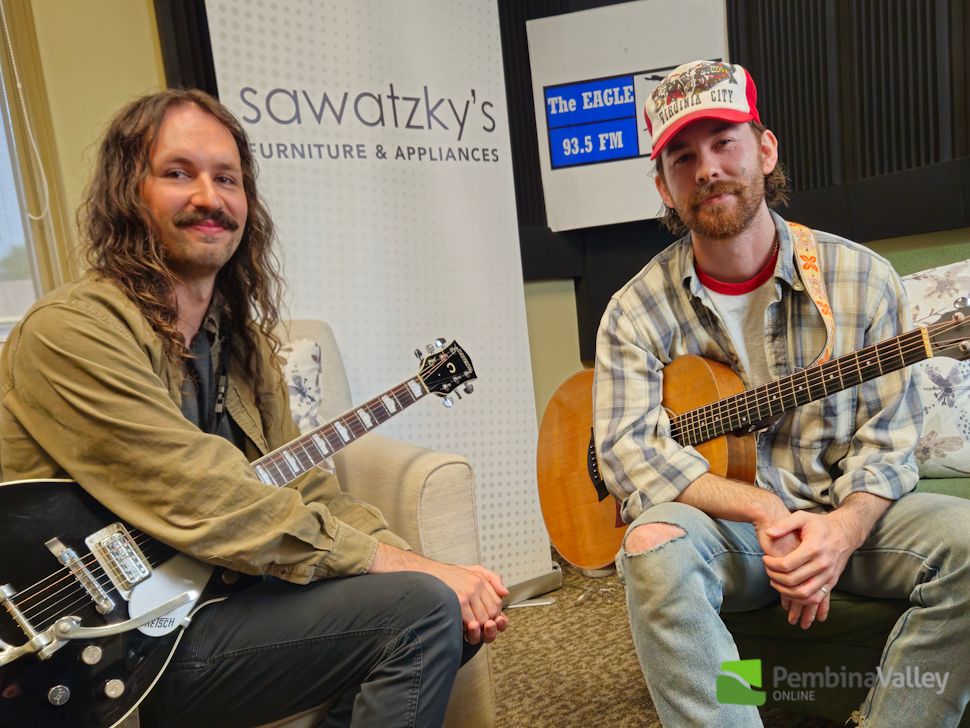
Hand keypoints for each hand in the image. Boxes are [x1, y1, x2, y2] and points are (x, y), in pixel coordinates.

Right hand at [369, 544, 509, 643]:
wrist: (423, 574)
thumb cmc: (444, 576)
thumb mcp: (471, 570)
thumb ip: (491, 579)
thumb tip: (505, 592)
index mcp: (480, 580)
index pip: (497, 603)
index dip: (493, 615)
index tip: (484, 620)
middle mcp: (476, 586)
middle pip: (492, 614)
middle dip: (486, 624)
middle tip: (475, 626)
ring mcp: (468, 593)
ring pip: (483, 620)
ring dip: (476, 628)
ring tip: (468, 627)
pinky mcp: (459, 602)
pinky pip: (471, 622)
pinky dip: (467, 628)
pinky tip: (460, 625)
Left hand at [761, 511, 856, 628]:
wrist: (846, 533)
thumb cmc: (820, 525)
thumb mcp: (802, 517)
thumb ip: (784, 524)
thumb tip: (769, 533)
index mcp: (813, 548)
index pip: (786, 564)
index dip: (771, 564)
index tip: (765, 559)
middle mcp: (823, 564)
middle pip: (793, 580)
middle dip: (775, 577)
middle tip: (768, 570)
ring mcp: (829, 575)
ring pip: (803, 593)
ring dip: (785, 592)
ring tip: (775, 582)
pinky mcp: (832, 582)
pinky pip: (815, 598)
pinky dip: (801, 600)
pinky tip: (789, 593)